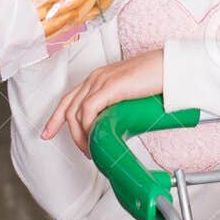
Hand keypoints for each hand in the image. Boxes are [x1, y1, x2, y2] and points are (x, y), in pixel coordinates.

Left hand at [43, 49, 163, 154]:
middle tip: (84, 151)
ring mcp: (101, 81)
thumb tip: (115, 128)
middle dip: (68, 133)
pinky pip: (88, 110)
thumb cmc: (157, 80)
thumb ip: (119, 107)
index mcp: (98, 78)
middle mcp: (95, 77)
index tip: (48, 133)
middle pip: (67, 107)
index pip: (69, 99)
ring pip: (76, 112)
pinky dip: (88, 127)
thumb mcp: (130, 96)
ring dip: (81, 135)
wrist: (171, 68)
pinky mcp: (110, 86)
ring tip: (94, 149)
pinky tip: (95, 137)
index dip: (55, 118)